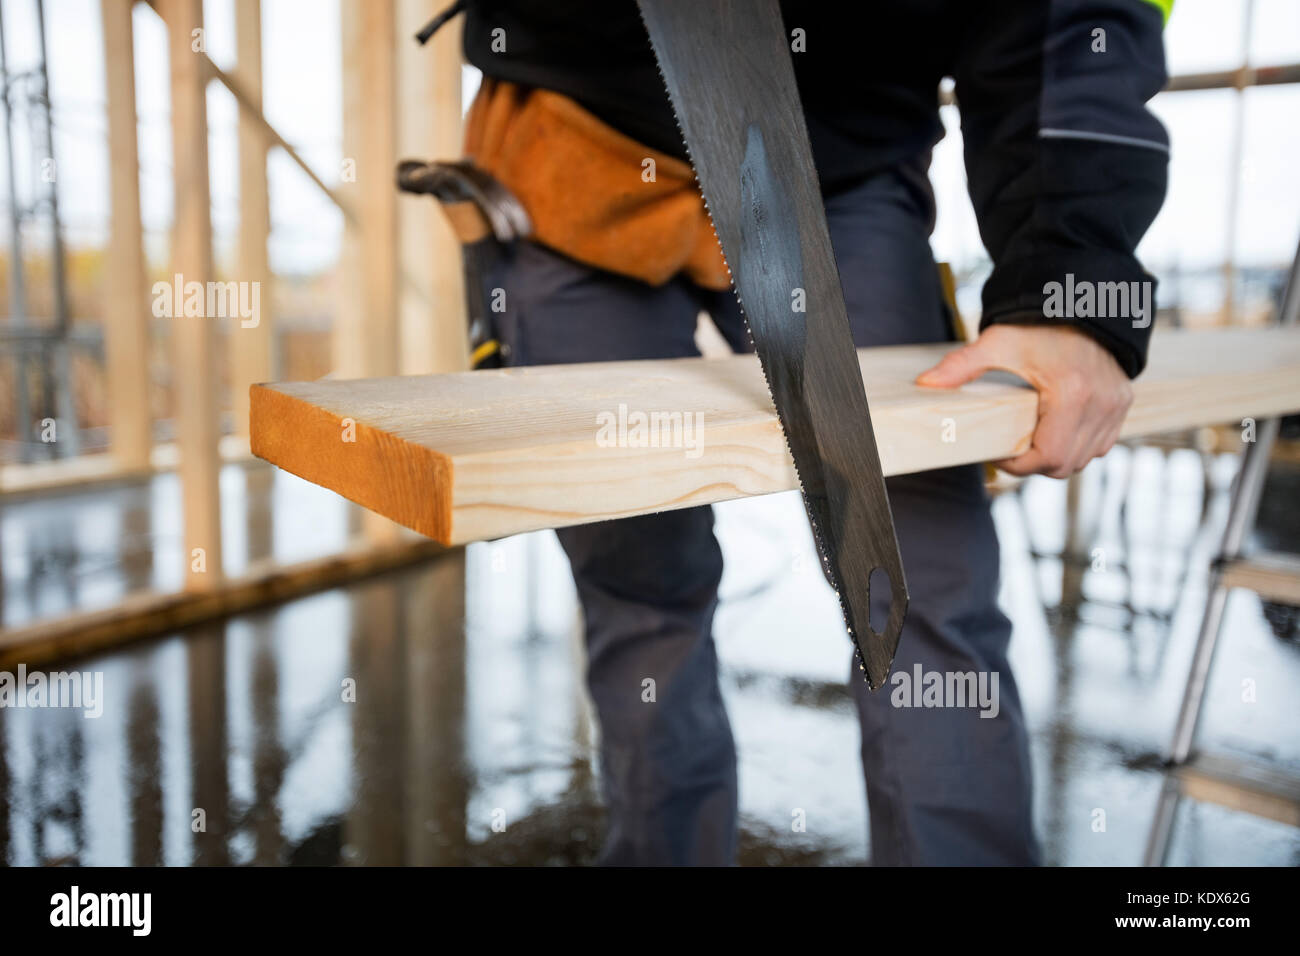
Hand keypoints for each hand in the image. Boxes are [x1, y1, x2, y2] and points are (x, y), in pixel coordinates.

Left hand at [915, 324, 1132, 477]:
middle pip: (1065, 465)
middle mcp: (1101, 404)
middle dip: (1034, 464)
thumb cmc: (1038, 323)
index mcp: (1072, 393)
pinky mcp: (1123, 403)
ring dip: (1056, 456)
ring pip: (1084, 458)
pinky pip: (1101, 444)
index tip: (998, 453)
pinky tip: (1056, 428)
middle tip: (1010, 447)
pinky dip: (1078, 445)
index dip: (1018, 465)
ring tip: (1032, 436)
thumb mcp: (997, 342)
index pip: (1047, 457)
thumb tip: (926, 384)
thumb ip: (962, 366)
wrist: (1081, 300)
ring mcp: (1116, 405)